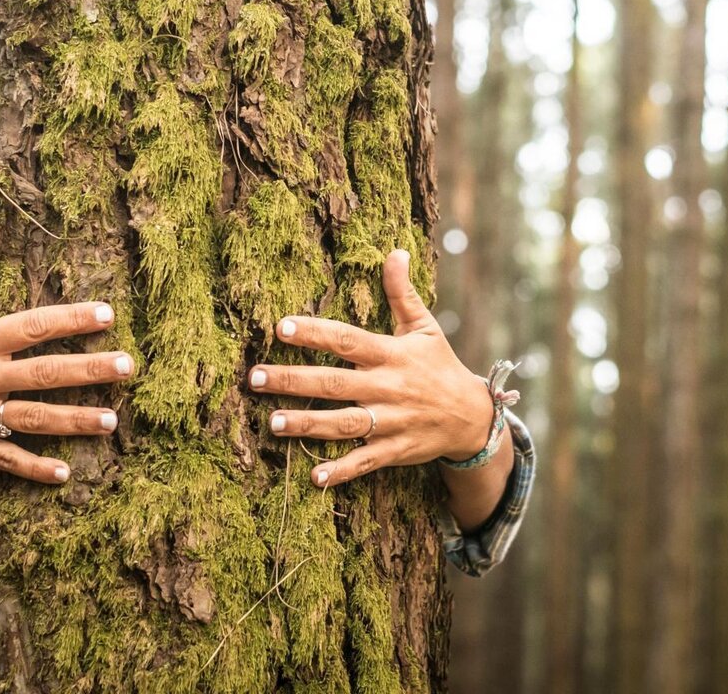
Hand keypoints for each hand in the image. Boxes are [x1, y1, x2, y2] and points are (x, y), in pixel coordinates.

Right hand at [0, 217, 133, 483]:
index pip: (33, 326)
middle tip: (127, 367)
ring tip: (112, 422)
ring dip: (74, 421)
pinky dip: (32, 469)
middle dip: (89, 370)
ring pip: (32, 418)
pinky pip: (2, 458)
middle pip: (44, 373)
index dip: (71, 319)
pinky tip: (64, 474)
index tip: (107, 314)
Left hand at [248, 249, 493, 487]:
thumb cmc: (439, 365)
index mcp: (391, 354)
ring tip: (273, 422)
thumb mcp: (425, 326)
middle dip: (294, 380)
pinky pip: (365, 461)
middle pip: (334, 383)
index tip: (283, 326)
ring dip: (308, 424)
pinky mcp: (394, 450)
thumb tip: (396, 251)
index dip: (316, 333)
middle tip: (255, 377)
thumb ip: (402, 292)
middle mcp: (387, 387)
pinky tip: (314, 476)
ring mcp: (391, 421)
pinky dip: (342, 471)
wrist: (471, 416)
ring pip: (344, 423)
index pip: (348, 340)